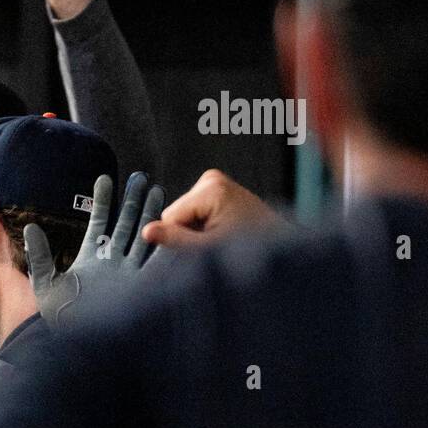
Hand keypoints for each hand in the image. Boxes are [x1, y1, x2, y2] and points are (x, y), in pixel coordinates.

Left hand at [25, 172, 163, 327]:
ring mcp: (131, 275)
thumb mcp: (45, 284)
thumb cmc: (60, 320)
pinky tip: (171, 224)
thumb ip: (40, 255)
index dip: (103, 201)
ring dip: (151, 215)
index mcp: (92, 260)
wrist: (78, 350)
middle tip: (142, 177)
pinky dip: (166, 244)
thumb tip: (30, 226)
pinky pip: (158, 263)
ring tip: (156, 190)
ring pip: (144, 238)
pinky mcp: (144, 289)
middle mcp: (114, 264)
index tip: (105, 179)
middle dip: (134, 201)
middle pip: (127, 226)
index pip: (99, 223)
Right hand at [141, 169, 279, 249]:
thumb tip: (146, 231)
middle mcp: (212, 178)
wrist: (280, 245)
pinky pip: (194, 208)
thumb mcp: (208, 248)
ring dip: (197, 228)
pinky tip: (223, 228)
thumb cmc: (250, 247)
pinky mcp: (218, 185)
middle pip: (177, 212)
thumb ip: (175, 239)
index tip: (204, 245)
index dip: (182, 237)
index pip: (171, 216)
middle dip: (190, 231)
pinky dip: (204, 222)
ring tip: (223, 236)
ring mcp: (216, 180)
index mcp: (211, 188)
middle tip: (216, 241)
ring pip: (184, 212)